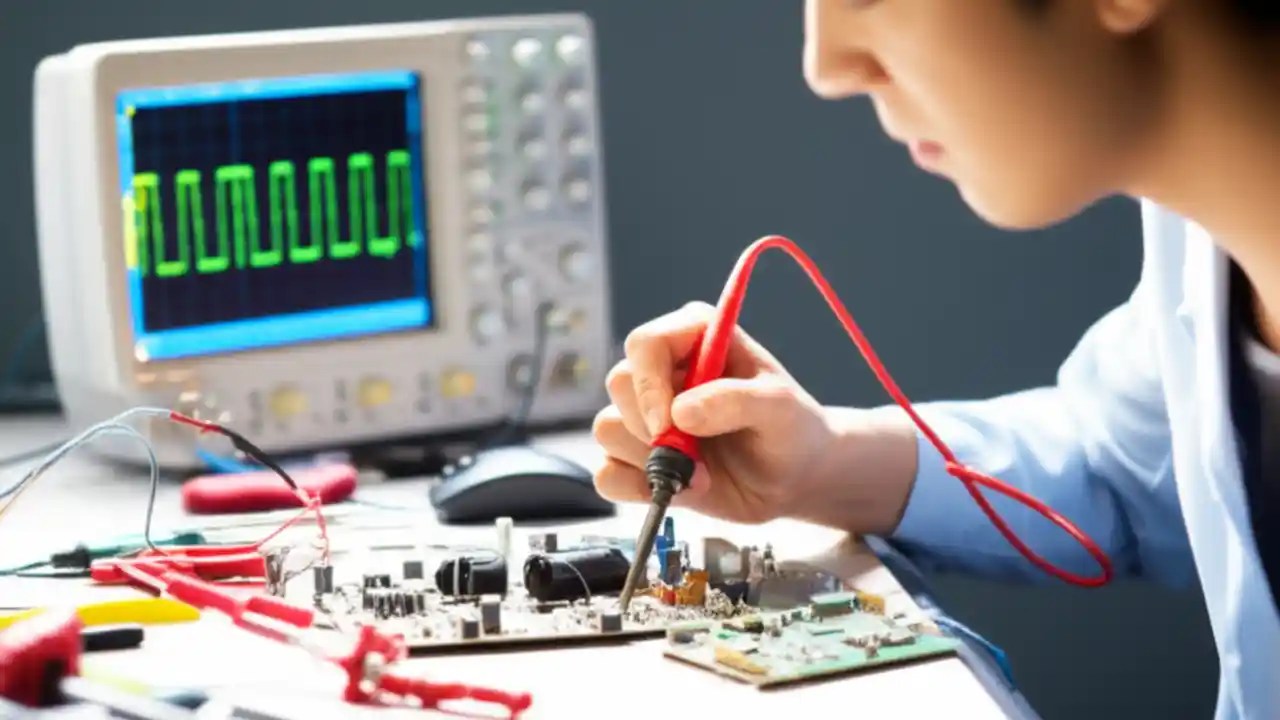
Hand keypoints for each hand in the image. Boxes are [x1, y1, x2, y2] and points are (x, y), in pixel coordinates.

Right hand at [592, 301, 839, 524]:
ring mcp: (646, 413)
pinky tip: (680, 489)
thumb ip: (735, 402)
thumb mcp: (779, 409)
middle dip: (654, 429)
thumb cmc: (791, 430)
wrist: (793, 478)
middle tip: (698, 454)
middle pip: (620, 385)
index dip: (650, 384)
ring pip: (608, 430)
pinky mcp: (637, 455)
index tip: (671, 423)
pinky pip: (607, 472)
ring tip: (701, 474)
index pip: (645, 343)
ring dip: (654, 462)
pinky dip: (637, 488)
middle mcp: (664, 369)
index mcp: (694, 337)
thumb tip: (679, 413)